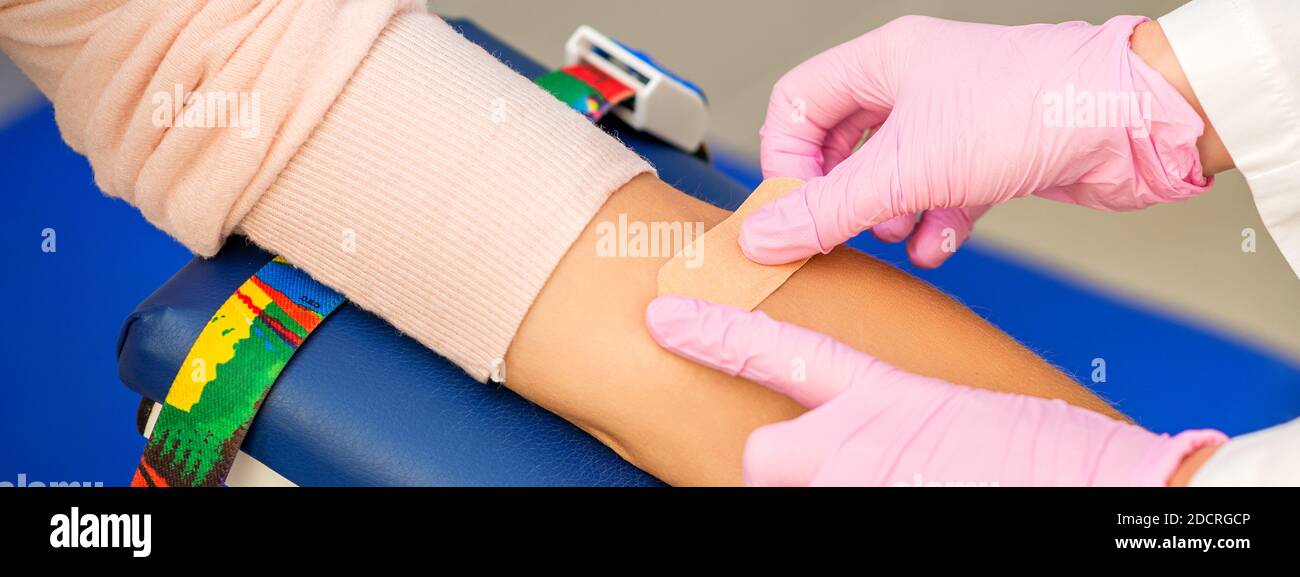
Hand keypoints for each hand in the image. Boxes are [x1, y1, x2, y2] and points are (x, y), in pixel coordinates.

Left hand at [645, 296, 1224, 485]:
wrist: (1101, 490)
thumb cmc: (1046, 456)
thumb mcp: (960, 413)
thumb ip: (895, 418)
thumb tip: (874, 441)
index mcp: (887, 395)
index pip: (784, 350)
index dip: (718, 332)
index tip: (667, 314)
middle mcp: (856, 440)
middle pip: (760, 452)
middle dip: (780, 464)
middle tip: (829, 468)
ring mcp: (857, 484)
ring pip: (789, 493)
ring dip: (827, 493)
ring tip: (892, 486)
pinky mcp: (868, 514)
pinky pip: (825, 520)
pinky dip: (854, 513)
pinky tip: (909, 498)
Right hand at [745, 15, 1211, 267]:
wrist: (1131, 123)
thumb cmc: (1028, 109)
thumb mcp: (906, 168)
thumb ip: (827, 210)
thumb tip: (764, 236)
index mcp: (884, 61)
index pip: (798, 103)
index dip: (785, 160)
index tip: (791, 210)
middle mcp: (916, 84)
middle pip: (841, 143)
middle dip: (839, 195)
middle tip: (836, 229)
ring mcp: (954, 119)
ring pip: (891, 173)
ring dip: (888, 215)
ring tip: (899, 234)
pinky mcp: (988, 155)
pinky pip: (939, 193)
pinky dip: (933, 224)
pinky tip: (940, 245)